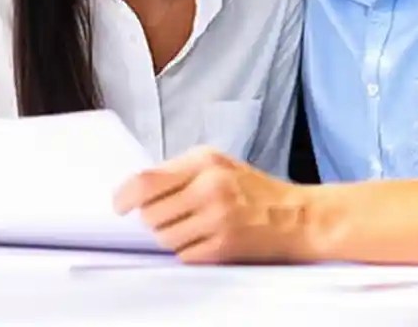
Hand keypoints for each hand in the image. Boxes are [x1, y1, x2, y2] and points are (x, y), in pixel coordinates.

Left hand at [114, 146, 315, 263]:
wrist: (297, 217)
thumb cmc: (254, 191)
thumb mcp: (218, 165)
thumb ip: (179, 172)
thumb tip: (136, 190)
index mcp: (204, 161)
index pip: (146, 180)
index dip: (124, 196)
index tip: (119, 205)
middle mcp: (209, 187)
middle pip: (150, 214)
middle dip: (153, 219)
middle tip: (170, 217)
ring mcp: (216, 218)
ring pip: (163, 237)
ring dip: (170, 237)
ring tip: (191, 228)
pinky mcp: (223, 247)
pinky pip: (183, 255)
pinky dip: (187, 251)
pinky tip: (204, 240)